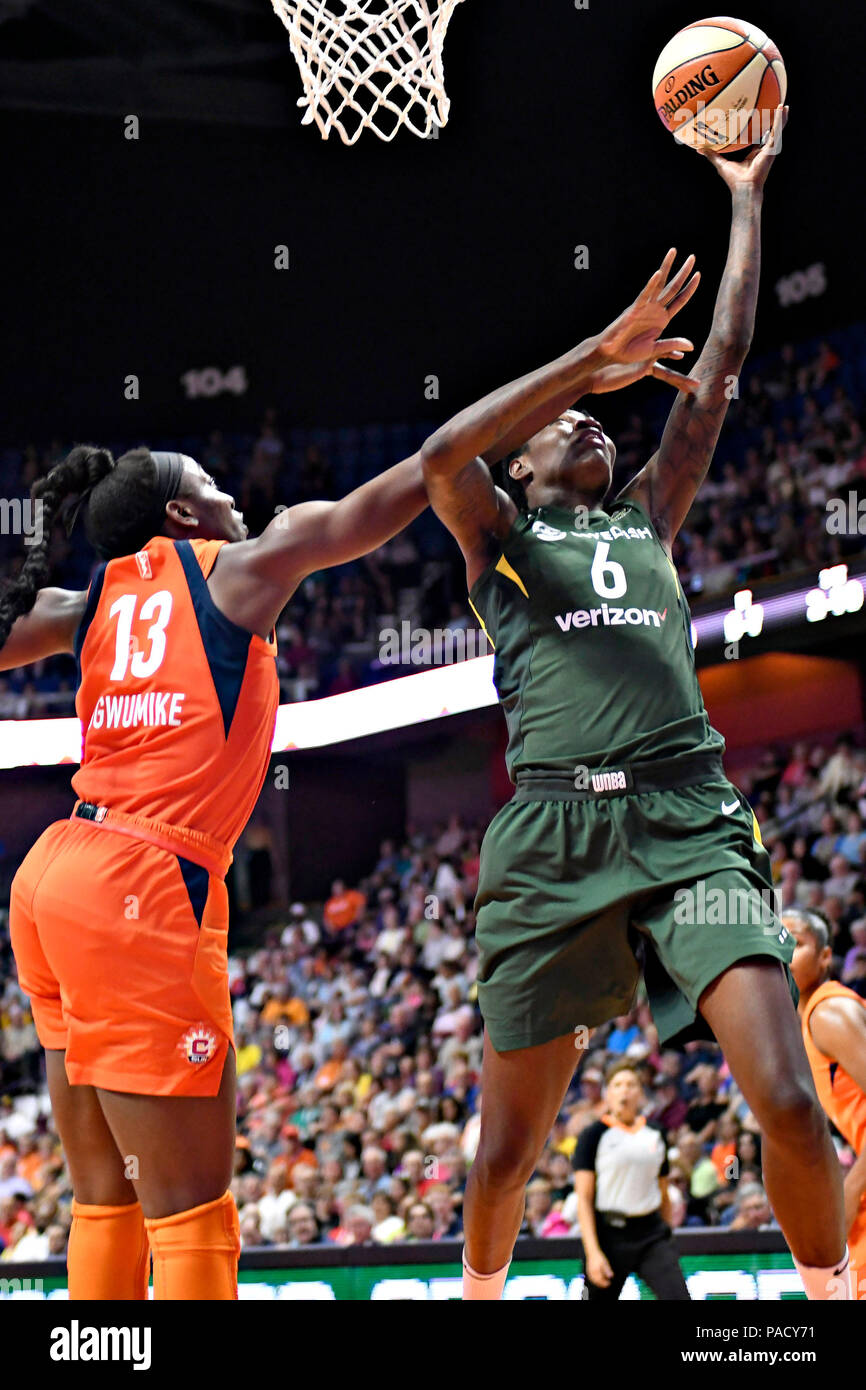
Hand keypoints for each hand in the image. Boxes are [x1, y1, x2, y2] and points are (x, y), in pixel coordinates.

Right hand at [585, 1249, 614, 1287]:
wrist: (592, 1251)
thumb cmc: (597, 1256)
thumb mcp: (605, 1263)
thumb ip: (607, 1270)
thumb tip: (611, 1276)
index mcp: (595, 1272)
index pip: (600, 1280)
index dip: (605, 1283)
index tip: (609, 1283)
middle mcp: (591, 1273)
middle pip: (596, 1281)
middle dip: (602, 1284)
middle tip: (607, 1284)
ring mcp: (589, 1272)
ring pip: (594, 1280)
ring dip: (598, 1283)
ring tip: (603, 1282)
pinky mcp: (588, 1271)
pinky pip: (592, 1278)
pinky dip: (595, 1280)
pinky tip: (598, 1279)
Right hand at [590, 249, 700, 394]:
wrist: (612, 354)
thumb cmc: (630, 352)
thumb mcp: (655, 349)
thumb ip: (672, 345)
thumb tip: (691, 347)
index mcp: (662, 319)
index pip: (679, 299)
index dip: (690, 288)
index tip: (698, 274)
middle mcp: (655, 309)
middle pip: (672, 287)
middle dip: (683, 272)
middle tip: (692, 257)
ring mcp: (645, 307)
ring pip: (659, 284)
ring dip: (666, 268)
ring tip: (674, 252)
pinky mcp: (633, 310)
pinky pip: (644, 295)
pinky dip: (651, 285)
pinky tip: (658, 274)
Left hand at [702, 105, 787, 193]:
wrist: (743, 187)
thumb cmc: (734, 180)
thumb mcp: (721, 164)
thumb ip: (712, 155)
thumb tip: (699, 149)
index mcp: (754, 153)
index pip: (759, 137)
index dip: (760, 128)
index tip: (759, 117)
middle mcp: (763, 150)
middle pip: (770, 132)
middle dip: (774, 121)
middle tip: (776, 108)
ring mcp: (769, 150)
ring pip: (777, 130)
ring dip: (781, 117)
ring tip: (784, 105)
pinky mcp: (772, 149)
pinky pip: (777, 131)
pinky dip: (780, 120)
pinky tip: (782, 110)